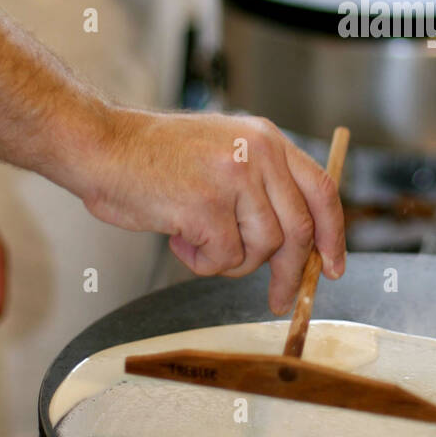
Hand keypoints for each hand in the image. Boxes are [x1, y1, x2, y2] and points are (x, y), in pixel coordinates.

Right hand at [81, 111, 346, 315]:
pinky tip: (179, 238)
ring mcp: (233, 179)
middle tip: (280, 298)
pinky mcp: (205, 206)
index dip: (332, 234)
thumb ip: (262, 184)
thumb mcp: (225, 151)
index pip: (321, 190)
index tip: (332, 267)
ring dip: (231, 260)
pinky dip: (202, 262)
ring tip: (198, 241)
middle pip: (297, 230)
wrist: (103, 147)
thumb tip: (299, 243)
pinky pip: (223, 258)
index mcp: (267, 139)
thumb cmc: (156, 158)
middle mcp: (258, 154)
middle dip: (291, 272)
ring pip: (260, 249)